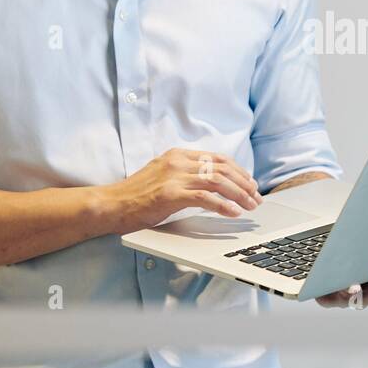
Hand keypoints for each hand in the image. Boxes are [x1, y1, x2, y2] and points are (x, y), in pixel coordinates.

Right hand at [101, 148, 263, 231]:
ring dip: (238, 194)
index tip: (250, 183)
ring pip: (217, 181)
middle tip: (256, 197)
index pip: (217, 158)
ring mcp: (174, 177)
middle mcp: (178, 162)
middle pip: (222, 168)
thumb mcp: (163, 176)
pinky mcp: (170, 194)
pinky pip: (205, 197)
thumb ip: (185, 174)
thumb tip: (213, 182)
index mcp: (178, 155)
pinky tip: (233, 212)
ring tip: (249, 206)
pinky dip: (223, 205)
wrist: (111, 204)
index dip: (238, 171)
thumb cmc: (136, 195)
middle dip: (244, 183)